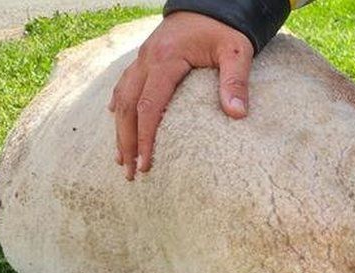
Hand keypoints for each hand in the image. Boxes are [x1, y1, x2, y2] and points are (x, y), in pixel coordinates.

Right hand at [109, 11, 253, 179]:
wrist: (213, 3)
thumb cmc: (226, 28)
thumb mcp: (236, 52)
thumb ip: (235, 82)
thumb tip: (236, 114)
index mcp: (166, 59)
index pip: (150, 105)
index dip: (146, 137)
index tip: (146, 163)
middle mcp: (147, 59)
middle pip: (127, 107)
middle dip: (127, 142)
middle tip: (130, 172)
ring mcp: (142, 58)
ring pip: (121, 97)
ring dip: (120, 130)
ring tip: (122, 158)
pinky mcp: (145, 58)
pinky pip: (125, 86)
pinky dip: (120, 107)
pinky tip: (118, 123)